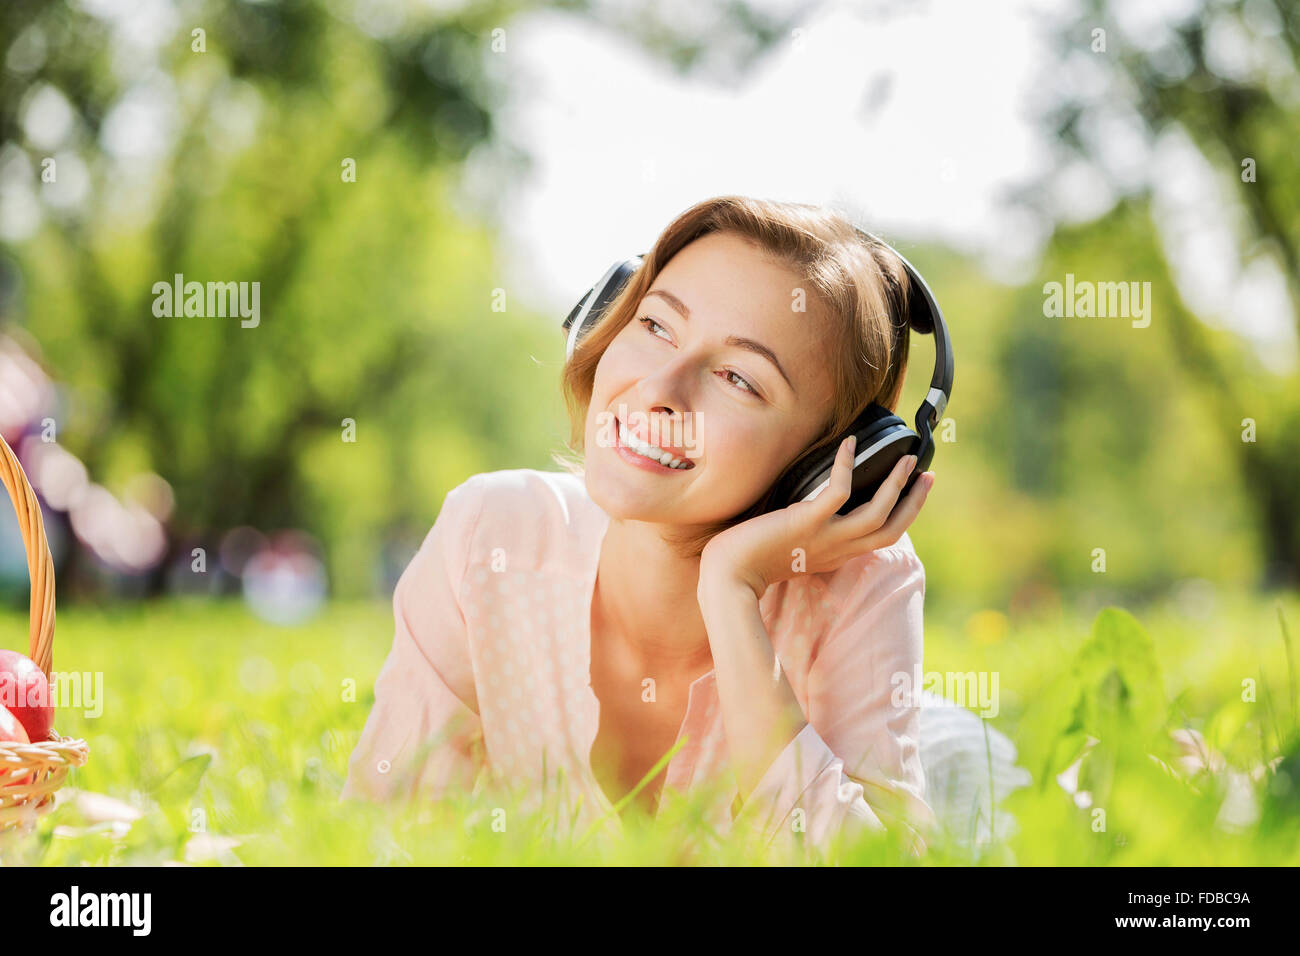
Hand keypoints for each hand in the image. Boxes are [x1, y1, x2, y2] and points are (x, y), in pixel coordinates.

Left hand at [698, 436, 934, 600]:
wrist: (725, 578)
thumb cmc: (747, 561)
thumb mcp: (789, 549)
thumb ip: (806, 534)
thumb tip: (810, 510)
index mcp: (835, 557)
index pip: (879, 538)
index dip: (901, 516)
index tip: (913, 494)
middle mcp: (836, 550)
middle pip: (891, 529)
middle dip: (914, 502)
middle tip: (928, 475)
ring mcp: (824, 538)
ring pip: (877, 513)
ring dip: (896, 485)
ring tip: (907, 459)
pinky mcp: (806, 523)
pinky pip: (838, 491)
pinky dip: (846, 466)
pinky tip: (849, 444)